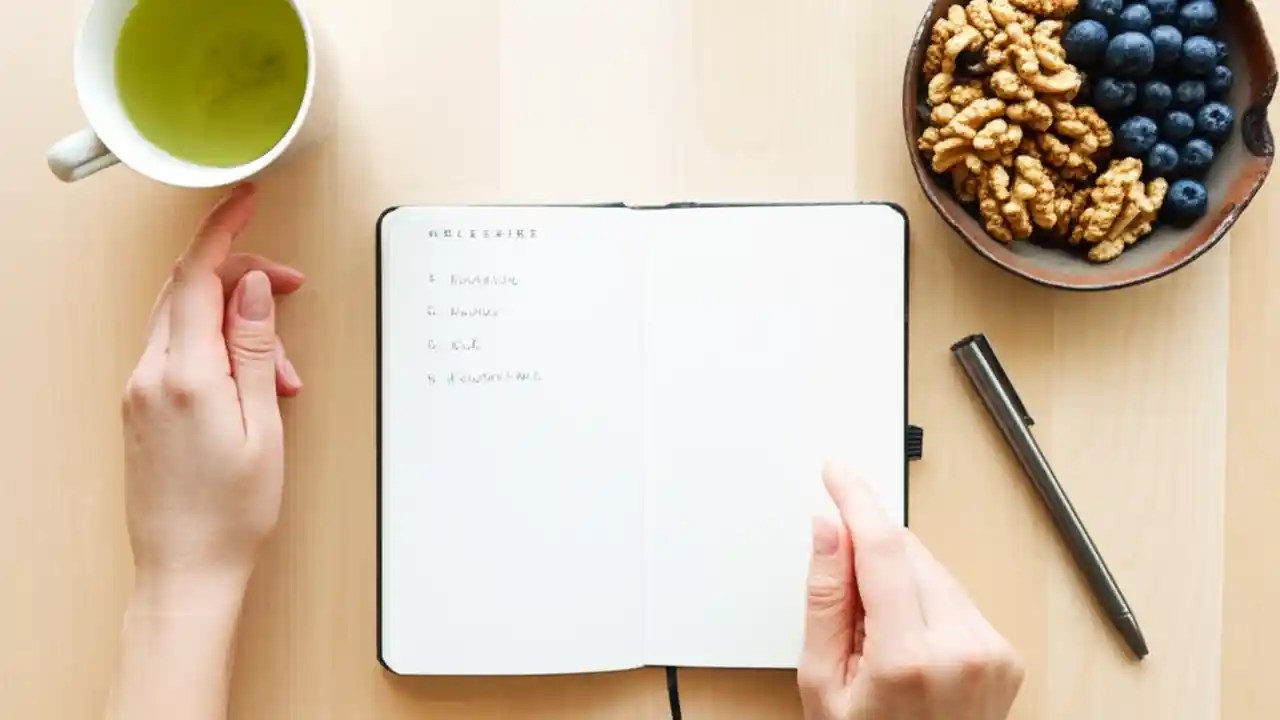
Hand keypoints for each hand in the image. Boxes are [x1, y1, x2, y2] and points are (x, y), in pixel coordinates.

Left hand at [121, 183, 303, 593]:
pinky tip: (251, 385)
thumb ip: (253, 348)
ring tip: (282, 374)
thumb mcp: (262, 424)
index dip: (224, 230)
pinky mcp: (139, 408)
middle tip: (290, 288)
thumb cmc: (231, 511)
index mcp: (183, 374)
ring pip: (184, 320)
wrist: (186, 569)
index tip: (245, 201)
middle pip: (188, 289)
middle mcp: (149, 375)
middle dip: (241, 276)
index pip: (199, 276)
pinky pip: (175, 353)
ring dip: (234, 322)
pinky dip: (215, 349)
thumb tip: (252, 287)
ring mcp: (138, 391)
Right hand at [798, 465, 1023, 719]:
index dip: (857, 500)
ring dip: (897, 580)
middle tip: (844, 606)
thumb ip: (825, 597)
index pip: (884, 549)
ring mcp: (992, 651)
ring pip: (932, 570)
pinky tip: (906, 641)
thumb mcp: (821, 680)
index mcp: (910, 659)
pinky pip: (955, 596)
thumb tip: (828, 528)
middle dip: (869, 555)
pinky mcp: (1006, 652)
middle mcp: (963, 649)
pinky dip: (924, 601)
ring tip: (876, 639)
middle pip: (909, 554)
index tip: (838, 473)